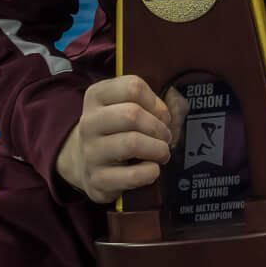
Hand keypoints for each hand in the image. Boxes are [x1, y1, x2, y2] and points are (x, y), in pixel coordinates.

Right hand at [56, 75, 187, 203]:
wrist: (86, 164)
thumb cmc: (117, 131)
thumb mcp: (129, 108)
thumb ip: (157, 103)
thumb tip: (178, 108)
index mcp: (96, 96)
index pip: (132, 87)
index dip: (156, 102)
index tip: (161, 116)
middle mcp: (89, 122)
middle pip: (132, 114)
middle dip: (158, 127)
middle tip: (165, 137)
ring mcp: (90, 152)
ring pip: (132, 143)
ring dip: (158, 149)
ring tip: (162, 153)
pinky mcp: (97, 179)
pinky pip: (132, 175)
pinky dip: (151, 172)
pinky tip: (152, 169)